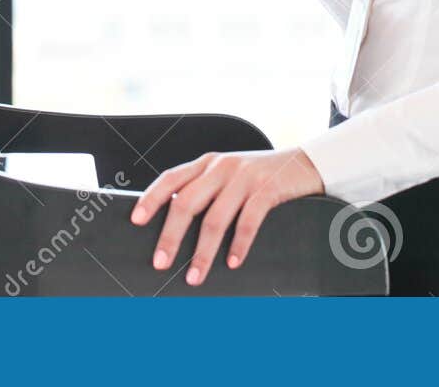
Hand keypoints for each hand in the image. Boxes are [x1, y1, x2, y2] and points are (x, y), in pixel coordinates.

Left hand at [129, 147, 324, 285]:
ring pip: (215, 218)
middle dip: (171, 236)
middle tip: (161, 262)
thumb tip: (175, 225)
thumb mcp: (227, 176)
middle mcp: (221, 167)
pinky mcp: (267, 188)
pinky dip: (239, 244)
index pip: (171, 178)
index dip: (151, 199)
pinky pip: (248, 220)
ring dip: (203, 252)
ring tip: (195, 275)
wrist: (302, 164)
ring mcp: (244, 177)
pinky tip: (233, 261)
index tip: (136, 220)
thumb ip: (204, 191)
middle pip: (187, 202)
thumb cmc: (259, 175)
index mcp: (206, 163)